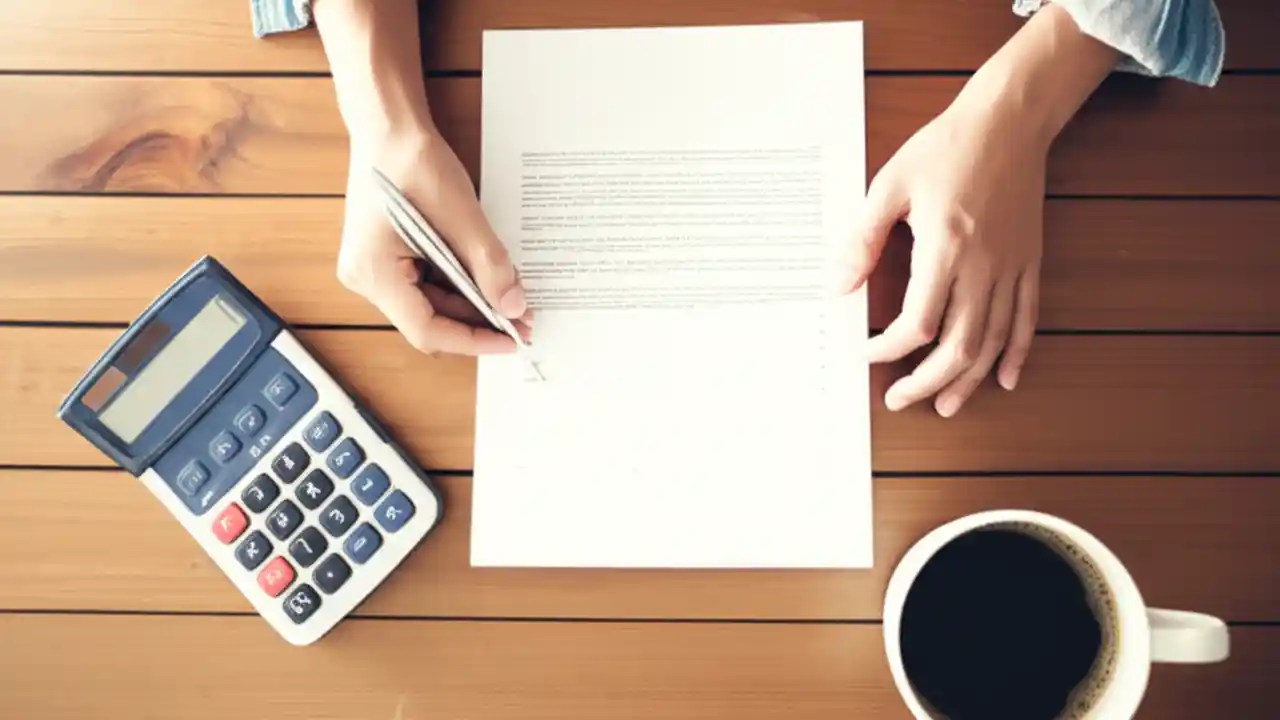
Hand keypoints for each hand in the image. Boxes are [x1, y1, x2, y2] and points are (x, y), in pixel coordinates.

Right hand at [336, 128, 529, 354]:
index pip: (427, 329)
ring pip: (431, 304)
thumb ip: (488, 264)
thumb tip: (514, 307)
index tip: (511, 340)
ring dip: (472, 305)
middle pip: (429, 320)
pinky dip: (460, 285)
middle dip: (478, 322)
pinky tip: (489, 281)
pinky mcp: (388, 258)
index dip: (473, 340)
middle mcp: (367, 278)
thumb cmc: (412, 159)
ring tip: (513, 301)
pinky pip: (427, 284)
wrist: (388, 125)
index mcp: (373, 272)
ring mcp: (376, 268)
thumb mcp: (460, 213)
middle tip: (522, 321)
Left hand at [838, 91, 1046, 416]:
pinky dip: (1017, 353)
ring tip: (945, 405)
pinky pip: (1027, 317)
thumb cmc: (947, 148)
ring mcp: (1011, 266)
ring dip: (968, 380)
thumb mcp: (890, 185)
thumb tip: (838, 286)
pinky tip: (1004, 379)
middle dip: (927, 382)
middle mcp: (982, 265)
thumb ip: (863, 240)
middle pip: (959, 346)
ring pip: (994, 341)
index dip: (889, 349)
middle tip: (900, 399)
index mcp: (944, 248)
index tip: (866, 351)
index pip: (917, 323)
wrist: (1009, 120)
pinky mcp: (1029, 261)